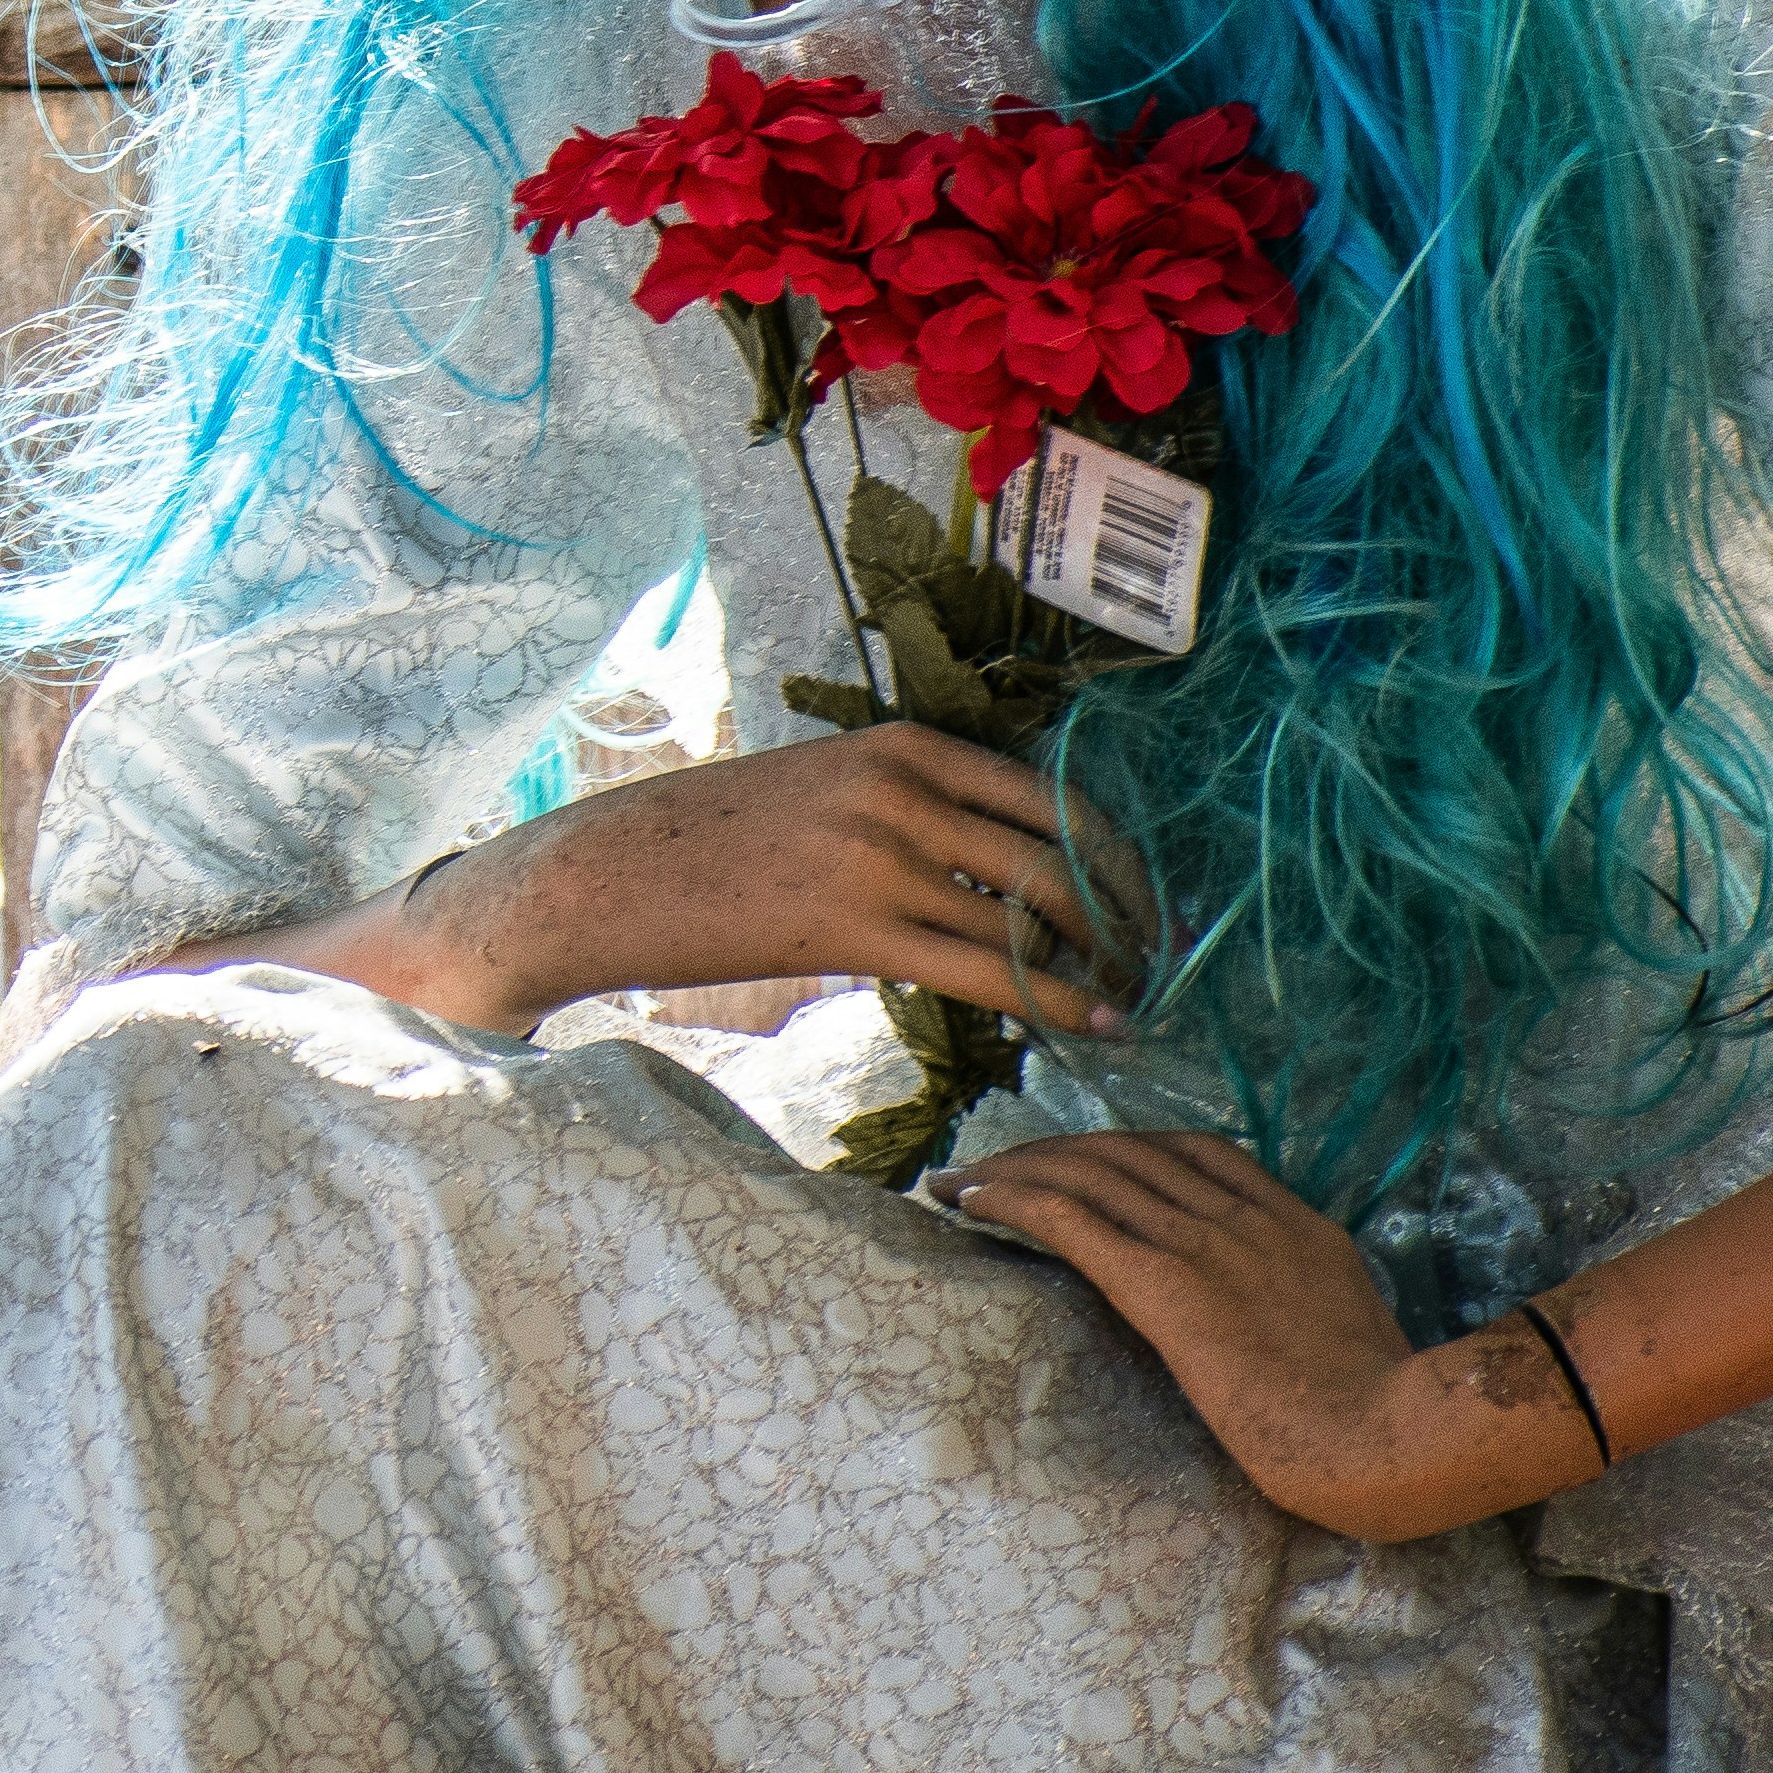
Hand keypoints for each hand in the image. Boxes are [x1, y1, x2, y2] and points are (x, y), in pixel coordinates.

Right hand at [407, 720, 1144, 1033]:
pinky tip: (1093, 1026)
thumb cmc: (714, 841)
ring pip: (1030, 915)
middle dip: (1126, 915)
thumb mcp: (823, 792)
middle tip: (1160, 958)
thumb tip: (996, 871)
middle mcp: (902, 790)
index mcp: (900, 746)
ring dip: (1098, 965)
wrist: (612, 871)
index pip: (1048, 796)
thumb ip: (908, 811)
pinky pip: (986, 970)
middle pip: (1057, 855)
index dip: (1116, 854)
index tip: (1153, 898)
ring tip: (1130, 1000)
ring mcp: (880, 856)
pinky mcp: (856, 927)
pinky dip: (1057, 1002)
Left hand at [939, 1129, 1600, 1544]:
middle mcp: (1245, 1220)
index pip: (1198, 1151)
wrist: (1393, 1436)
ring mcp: (1204, 1245)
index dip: (1130, 1146)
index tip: (1088, 1158)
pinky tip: (970, 1201)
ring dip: (1015, 1169)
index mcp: (1296, 1227)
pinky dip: (1011, 1199)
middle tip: (1003, 1167)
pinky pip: (1069, 1218)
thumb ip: (1304, 1307)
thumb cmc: (1381, 1419)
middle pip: (1128, 1151)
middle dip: (1058, 1150)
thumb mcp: (1351, 1335)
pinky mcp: (1165, 1283)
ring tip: (961, 1180)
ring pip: (1089, 1173)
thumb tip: (1270, 1326)